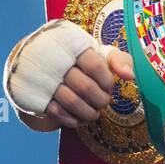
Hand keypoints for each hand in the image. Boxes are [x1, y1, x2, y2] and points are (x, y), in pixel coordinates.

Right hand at [4, 19, 135, 128]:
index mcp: (72, 43)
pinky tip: (79, 119)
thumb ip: (118, 60)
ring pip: (72, 101)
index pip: (96, 65)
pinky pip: (57, 112)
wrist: (34, 61)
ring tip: (94, 113)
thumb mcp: (98, 52)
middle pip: (85, 87)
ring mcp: (42, 78)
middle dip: (100, 100)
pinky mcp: (35, 95)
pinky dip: (73, 119)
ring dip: (88, 112)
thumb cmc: (77, 59)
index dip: (107, 81)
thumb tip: (130, 76)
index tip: (109, 87)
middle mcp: (55, 59)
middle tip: (103, 102)